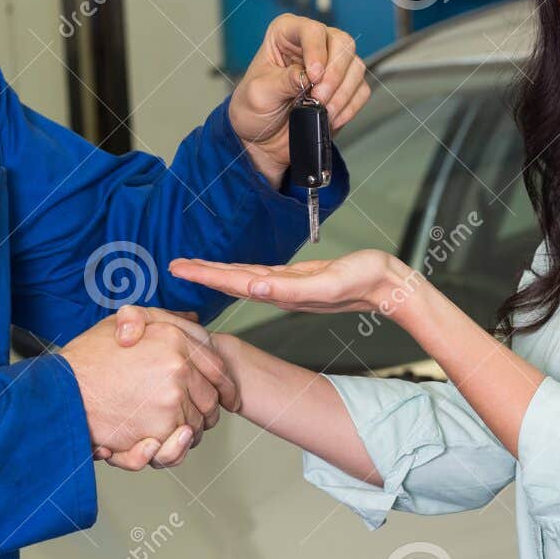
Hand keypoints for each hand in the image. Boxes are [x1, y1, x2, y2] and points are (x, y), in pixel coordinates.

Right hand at [61, 306, 238, 469]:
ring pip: (197, 425)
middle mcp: (179, 367)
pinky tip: (156, 443)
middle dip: (203, 412)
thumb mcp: (122, 322)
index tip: (226, 398)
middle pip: (210, 399)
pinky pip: (179, 445)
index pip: (217, 366)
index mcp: (174, 338)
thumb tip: (193, 320)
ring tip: (165, 432)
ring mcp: (172, 399)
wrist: (60, 391)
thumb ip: (159, 320)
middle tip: (186, 419)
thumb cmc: (86, 360)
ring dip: (185, 433)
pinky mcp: (159, 428)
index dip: (225, 385)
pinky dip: (171, 449)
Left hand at [167, 250, 413, 314]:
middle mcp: (279, 291)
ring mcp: (287, 286)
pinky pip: (260, 275)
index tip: (178, 269)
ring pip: (243, 278)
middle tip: (173, 266)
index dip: (205, 275)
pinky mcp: (298, 278)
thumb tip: (254, 287)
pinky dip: (240, 273)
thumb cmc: (361, 281)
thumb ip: (291, 288)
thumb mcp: (326, 284)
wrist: (385, 284)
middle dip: (202, 274)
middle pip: (232, 281)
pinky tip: (232, 273)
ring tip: (194, 267)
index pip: (233, 283)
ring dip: (217, 273)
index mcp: (281, 292)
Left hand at [228, 14, 369, 182]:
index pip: (311, 30)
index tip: (314, 76)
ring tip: (322, 110)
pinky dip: (349, 106)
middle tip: (319, 97)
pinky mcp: (344, 87)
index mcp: (286, 34)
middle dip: (334, 74)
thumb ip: (284, 81)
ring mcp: (331, 65)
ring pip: (355, 67)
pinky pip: (361, 91)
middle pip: (342, 44)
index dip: (316, 51)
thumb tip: (308, 75)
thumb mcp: (259, 93)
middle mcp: (312, 44)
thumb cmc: (254, 108)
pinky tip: (331, 117)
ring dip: (342, 93)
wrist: (263, 139)